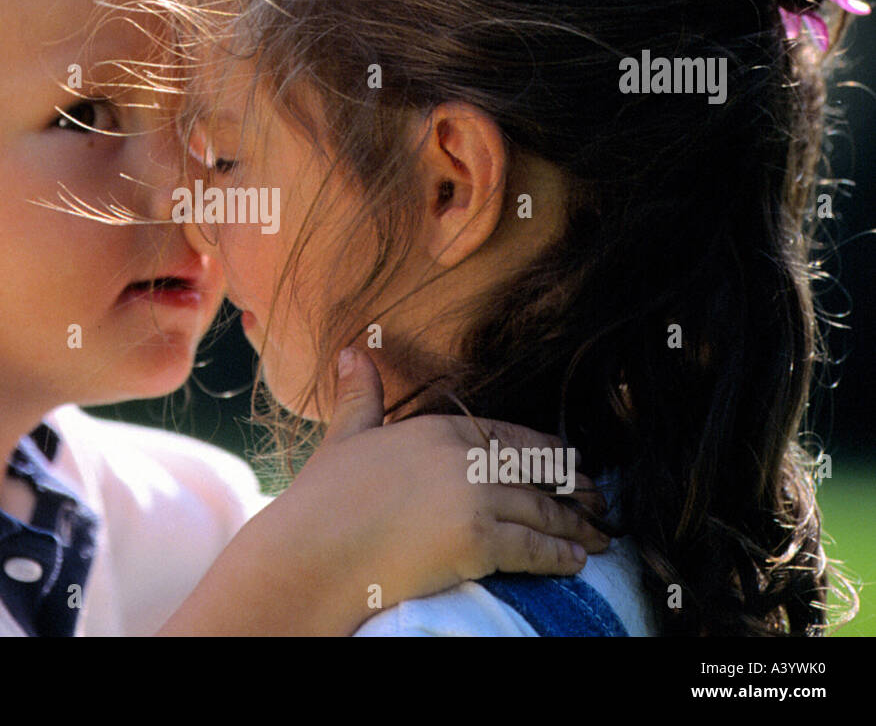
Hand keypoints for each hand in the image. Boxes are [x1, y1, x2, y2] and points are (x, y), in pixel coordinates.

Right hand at [287, 346, 609, 623]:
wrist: (311, 550)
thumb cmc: (322, 499)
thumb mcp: (345, 437)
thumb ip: (361, 396)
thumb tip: (354, 350)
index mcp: (437, 429)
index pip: (508, 435)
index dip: (545, 452)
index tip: (569, 463)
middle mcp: (463, 458)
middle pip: (534, 472)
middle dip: (573, 489)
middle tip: (600, 502)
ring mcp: (474, 498)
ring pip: (540, 511)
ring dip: (574, 526)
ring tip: (596, 537)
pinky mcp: (477, 541)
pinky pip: (532, 548)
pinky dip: (558, 555)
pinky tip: (574, 561)